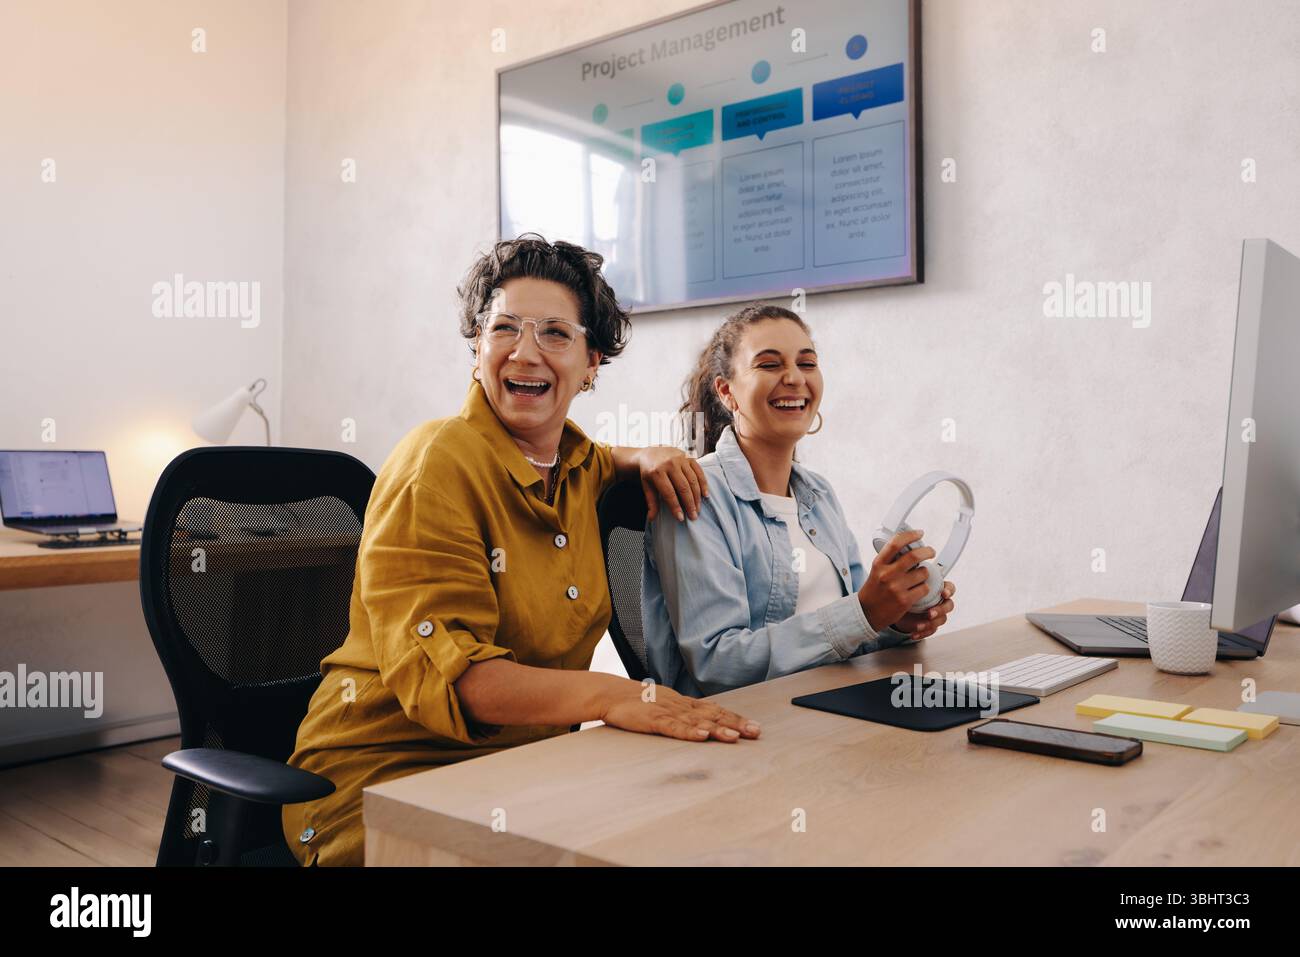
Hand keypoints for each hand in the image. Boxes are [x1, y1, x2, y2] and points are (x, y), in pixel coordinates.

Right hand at [600, 679, 759, 742]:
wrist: (610, 694)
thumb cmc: (638, 703)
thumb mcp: (666, 705)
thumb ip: (684, 714)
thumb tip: (705, 723)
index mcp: (684, 703)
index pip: (715, 710)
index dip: (735, 718)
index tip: (754, 726)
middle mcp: (680, 706)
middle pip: (712, 715)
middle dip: (735, 724)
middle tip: (755, 732)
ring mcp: (667, 711)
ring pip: (697, 721)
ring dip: (717, 729)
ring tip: (735, 737)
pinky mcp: (652, 720)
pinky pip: (673, 727)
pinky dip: (689, 731)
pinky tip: (702, 736)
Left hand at [638, 446, 708, 521]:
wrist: (650, 453)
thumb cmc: (649, 473)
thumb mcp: (647, 486)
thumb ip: (651, 502)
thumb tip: (652, 518)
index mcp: (656, 472)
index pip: (668, 493)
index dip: (675, 506)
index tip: (680, 518)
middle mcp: (669, 464)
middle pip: (683, 487)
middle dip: (689, 504)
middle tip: (693, 516)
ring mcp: (680, 459)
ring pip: (692, 480)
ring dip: (697, 496)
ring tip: (698, 509)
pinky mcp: (688, 457)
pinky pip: (699, 471)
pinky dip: (703, 483)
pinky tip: (705, 494)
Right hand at [858, 528, 933, 630]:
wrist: (867, 613)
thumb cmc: (874, 590)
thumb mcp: (876, 571)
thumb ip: (890, 560)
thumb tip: (909, 546)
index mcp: (879, 564)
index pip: (896, 543)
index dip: (910, 535)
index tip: (919, 533)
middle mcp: (887, 574)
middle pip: (914, 556)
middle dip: (927, 551)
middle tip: (931, 551)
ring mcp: (896, 588)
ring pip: (923, 573)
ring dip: (925, 572)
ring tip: (920, 576)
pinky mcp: (904, 601)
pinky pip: (924, 588)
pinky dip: (924, 587)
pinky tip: (919, 589)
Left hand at [891, 580, 955, 640]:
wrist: (896, 609)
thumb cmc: (904, 592)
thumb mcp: (907, 583)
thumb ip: (913, 577)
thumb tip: (912, 567)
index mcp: (937, 588)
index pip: (949, 587)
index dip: (949, 590)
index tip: (944, 593)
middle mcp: (939, 601)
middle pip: (949, 605)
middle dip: (940, 610)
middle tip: (930, 613)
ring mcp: (936, 613)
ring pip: (942, 619)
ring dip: (931, 623)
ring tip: (918, 625)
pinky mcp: (931, 624)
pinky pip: (932, 630)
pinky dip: (923, 632)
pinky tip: (914, 633)